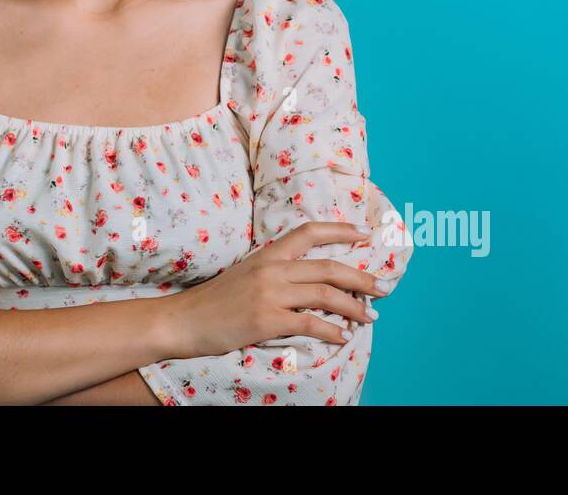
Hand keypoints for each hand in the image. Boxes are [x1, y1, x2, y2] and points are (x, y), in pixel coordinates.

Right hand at [164, 221, 386, 358]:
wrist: (184, 319)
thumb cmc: (215, 300)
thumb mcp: (245, 273)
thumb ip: (275, 270)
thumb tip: (307, 279)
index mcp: (267, 254)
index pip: (309, 232)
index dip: (341, 230)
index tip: (365, 234)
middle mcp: (272, 269)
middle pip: (329, 266)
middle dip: (362, 277)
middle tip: (383, 287)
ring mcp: (270, 294)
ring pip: (326, 295)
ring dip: (354, 307)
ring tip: (370, 316)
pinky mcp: (266, 320)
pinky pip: (310, 324)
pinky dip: (332, 331)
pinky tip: (343, 337)